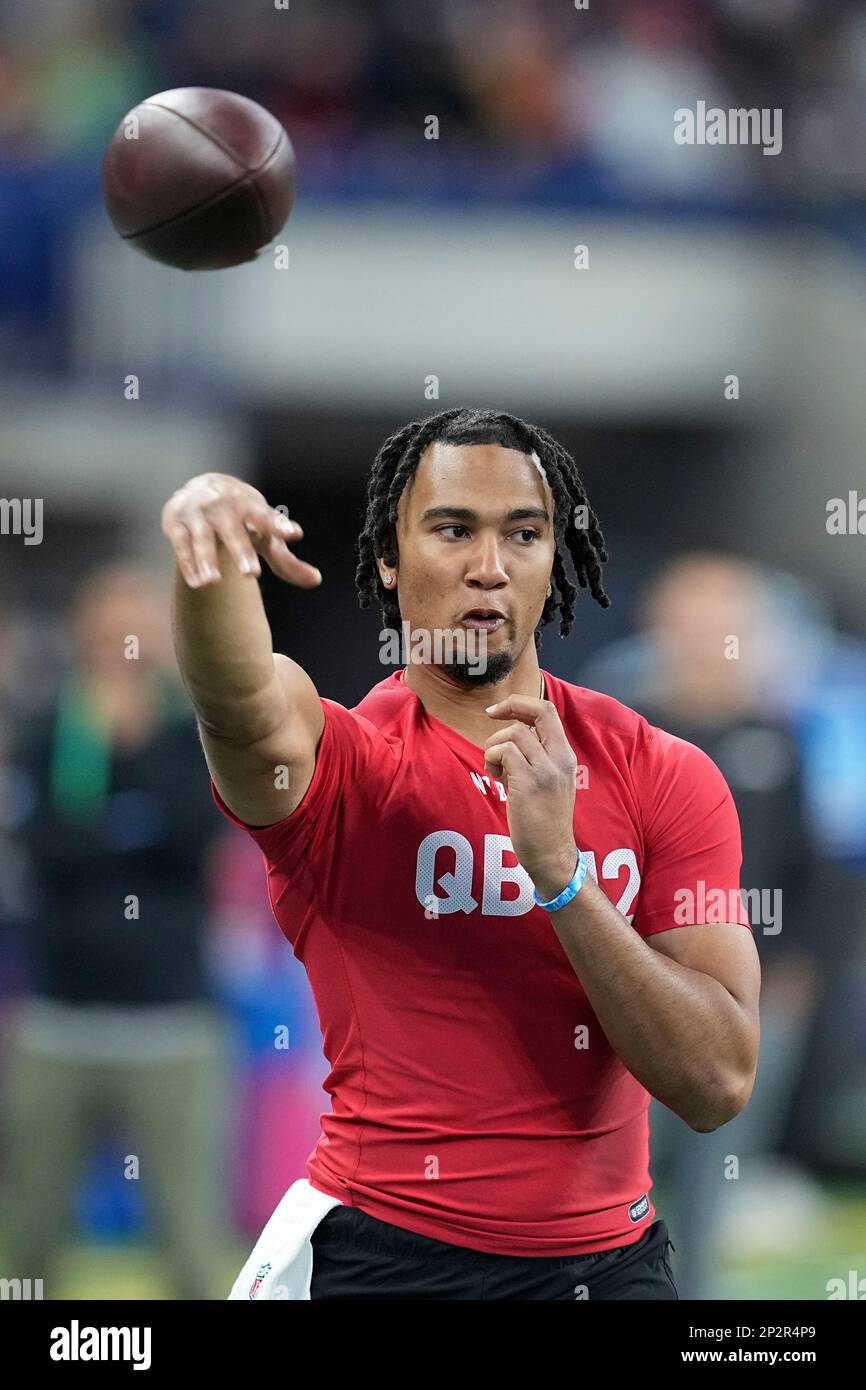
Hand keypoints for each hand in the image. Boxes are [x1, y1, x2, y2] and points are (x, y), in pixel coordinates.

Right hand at [161, 472, 320, 589]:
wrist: (201, 486)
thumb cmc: (242, 517)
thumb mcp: (264, 534)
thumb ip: (287, 560)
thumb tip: (316, 580)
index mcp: (249, 506)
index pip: (265, 516)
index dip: (278, 525)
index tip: (294, 534)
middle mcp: (223, 506)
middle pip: (233, 530)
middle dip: (241, 550)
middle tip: (251, 574)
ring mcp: (198, 513)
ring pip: (202, 538)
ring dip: (206, 559)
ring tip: (212, 582)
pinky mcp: (176, 522)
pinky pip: (181, 544)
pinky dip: (187, 563)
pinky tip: (196, 583)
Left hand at [483, 694, 577, 895]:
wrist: (552, 854)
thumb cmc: (545, 820)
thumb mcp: (550, 781)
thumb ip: (537, 757)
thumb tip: (513, 735)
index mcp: (566, 756)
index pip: (548, 710)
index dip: (521, 703)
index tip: (500, 711)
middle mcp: (560, 758)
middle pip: (538, 711)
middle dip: (509, 706)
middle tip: (490, 716)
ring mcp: (546, 770)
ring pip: (514, 733)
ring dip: (494, 745)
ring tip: (496, 768)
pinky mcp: (529, 783)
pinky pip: (504, 752)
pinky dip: (492, 759)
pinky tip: (496, 777)